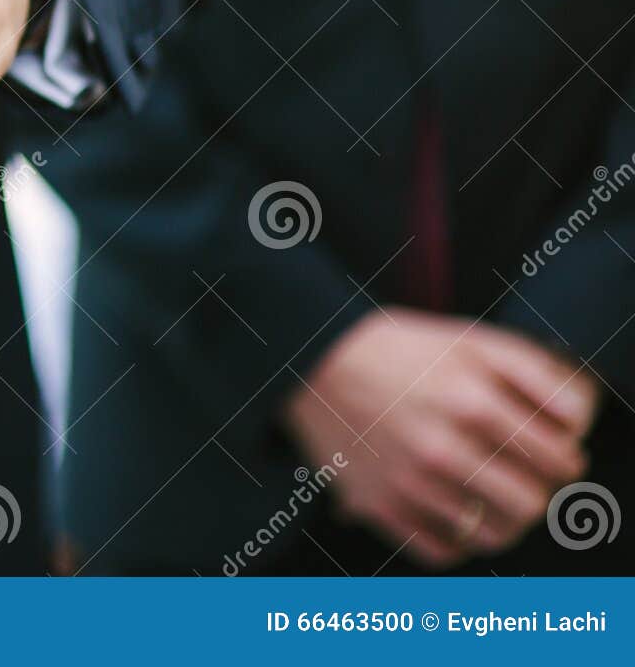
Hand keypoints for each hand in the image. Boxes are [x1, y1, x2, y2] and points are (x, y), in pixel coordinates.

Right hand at [286, 308, 599, 566]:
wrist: (311, 359)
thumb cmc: (396, 346)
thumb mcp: (469, 338)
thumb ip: (533, 372)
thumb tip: (577, 421)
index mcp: (472, 401)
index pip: (558, 458)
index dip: (568, 458)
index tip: (557, 455)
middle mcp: (443, 447)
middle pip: (531, 504)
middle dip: (541, 493)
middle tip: (529, 479)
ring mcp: (408, 481)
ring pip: (491, 535)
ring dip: (507, 522)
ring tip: (498, 502)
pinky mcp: (378, 505)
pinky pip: (440, 551)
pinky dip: (458, 543)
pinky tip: (456, 517)